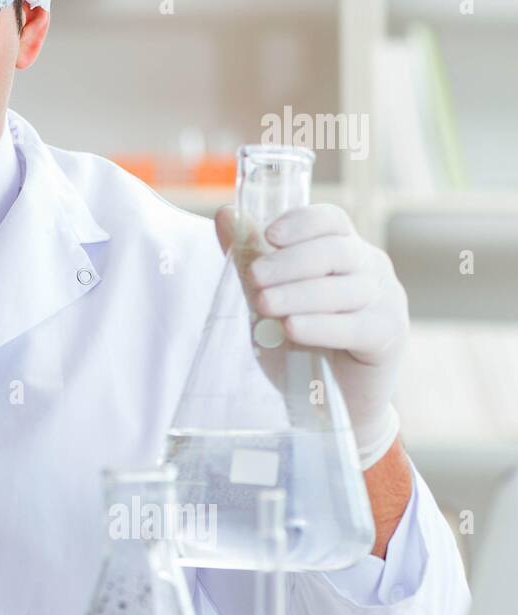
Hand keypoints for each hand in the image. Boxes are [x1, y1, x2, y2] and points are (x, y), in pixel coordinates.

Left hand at [215, 203, 407, 467]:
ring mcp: (386, 299)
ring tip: (264, 304)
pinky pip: (357, 325)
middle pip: (336, 250)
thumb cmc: (297, 343)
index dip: (302, 222)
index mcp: (342, 250)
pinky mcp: (389, 335)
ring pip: (346, 287)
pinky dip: (322, 326)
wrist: (326, 400)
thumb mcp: (265, 300)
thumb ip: (249, 260)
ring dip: (300, 293)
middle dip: (290, 262)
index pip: (331, 221)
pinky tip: (293, 327)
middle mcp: (370, 267)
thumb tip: (225, 214)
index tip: (270, 235)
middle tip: (255, 278)